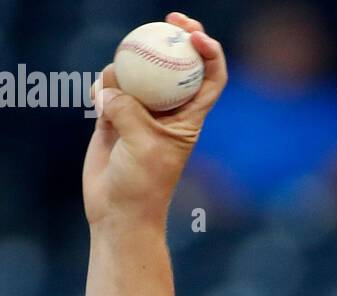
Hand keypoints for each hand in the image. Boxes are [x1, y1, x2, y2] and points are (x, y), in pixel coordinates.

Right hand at [83, 13, 226, 227]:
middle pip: (177, 63)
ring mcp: (141, 110)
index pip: (210, 79)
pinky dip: (103, 87)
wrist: (118, 209)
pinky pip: (109, 86)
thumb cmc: (142, 184)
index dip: (210, 52)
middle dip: (176, 36)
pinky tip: (100, 104)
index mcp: (190, 118)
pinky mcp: (115, 113)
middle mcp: (169, 110)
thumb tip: (111, 87)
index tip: (195, 35)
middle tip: (168, 18)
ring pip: (137, 69)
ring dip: (125, 69)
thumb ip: (129, 110)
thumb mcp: (141, 144)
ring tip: (115, 101)